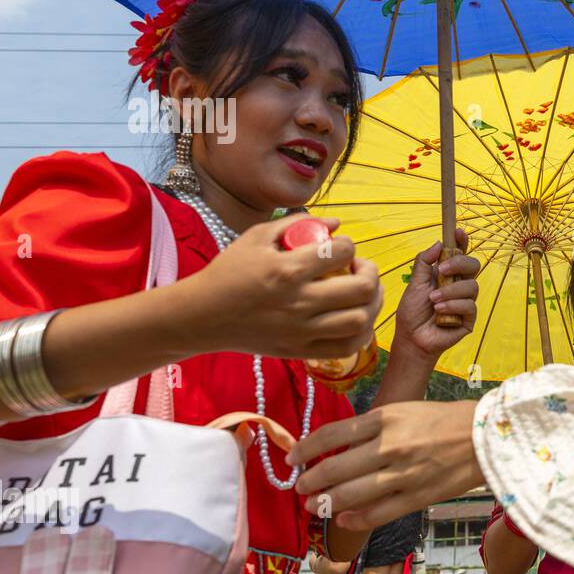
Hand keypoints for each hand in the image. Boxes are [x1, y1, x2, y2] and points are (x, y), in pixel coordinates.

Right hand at [183, 216, 382, 360]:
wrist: (202, 316)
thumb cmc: (229, 272)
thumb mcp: (256, 237)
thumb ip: (297, 224)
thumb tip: (337, 223)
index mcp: (287, 269)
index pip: (341, 252)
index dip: (349, 245)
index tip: (341, 248)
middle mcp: (298, 301)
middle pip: (361, 288)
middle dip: (370, 272)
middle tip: (360, 268)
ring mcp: (300, 329)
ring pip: (360, 320)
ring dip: (371, 303)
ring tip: (364, 294)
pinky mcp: (299, 350)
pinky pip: (346, 347)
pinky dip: (362, 333)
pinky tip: (357, 318)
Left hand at [290, 400, 481, 530]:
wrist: (485, 437)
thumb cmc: (442, 420)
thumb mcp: (403, 411)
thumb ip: (372, 429)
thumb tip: (337, 449)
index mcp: (385, 418)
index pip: (332, 434)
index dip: (306, 448)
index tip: (292, 458)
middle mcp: (390, 446)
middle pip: (336, 468)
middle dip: (310, 481)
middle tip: (299, 488)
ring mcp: (403, 474)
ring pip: (352, 494)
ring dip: (326, 503)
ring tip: (314, 506)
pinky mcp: (417, 497)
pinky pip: (378, 513)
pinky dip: (355, 519)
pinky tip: (341, 519)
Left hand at [394, 227, 480, 359]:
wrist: (412, 338)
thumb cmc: (412, 311)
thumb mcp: (415, 283)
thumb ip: (425, 262)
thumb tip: (439, 243)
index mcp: (448, 274)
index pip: (460, 253)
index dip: (462, 241)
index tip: (458, 232)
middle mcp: (459, 285)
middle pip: (473, 265)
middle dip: (459, 264)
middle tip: (443, 269)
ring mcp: (466, 301)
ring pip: (472, 286)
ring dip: (450, 291)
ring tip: (432, 301)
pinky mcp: (469, 318)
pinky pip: (470, 305)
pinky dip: (453, 306)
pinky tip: (439, 312)